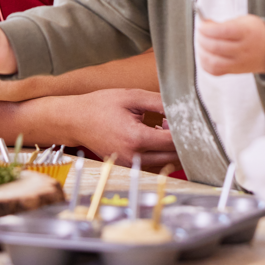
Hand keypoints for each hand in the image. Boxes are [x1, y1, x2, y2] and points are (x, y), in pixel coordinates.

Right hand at [31, 88, 178, 168]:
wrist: (76, 120)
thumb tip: (181, 109)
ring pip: (165, 162)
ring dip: (170, 147)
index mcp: (136, 138)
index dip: (185, 131)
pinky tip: (154, 134)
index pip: (173, 142)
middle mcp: (134, 157)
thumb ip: (159, 102)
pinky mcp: (129, 167)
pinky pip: (153, 163)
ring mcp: (131, 165)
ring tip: (163, 126)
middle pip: (173, 156)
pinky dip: (159, 151)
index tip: (188, 119)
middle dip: (181, 140)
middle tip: (176, 121)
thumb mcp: (131, 97)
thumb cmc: (100, 106)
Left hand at [196, 14, 264, 75]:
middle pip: (216, 47)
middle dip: (202, 39)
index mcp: (246, 33)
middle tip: (199, 32)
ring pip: (214, 62)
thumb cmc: (255, 32)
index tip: (202, 24)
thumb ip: (224, 24)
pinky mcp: (235, 71)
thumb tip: (205, 25)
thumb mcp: (244, 21)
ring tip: (201, 43)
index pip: (223, 31)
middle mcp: (243, 50)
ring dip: (202, 52)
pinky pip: (216, 72)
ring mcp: (239, 63)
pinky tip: (204, 55)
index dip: (208, 28)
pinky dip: (205, 64)